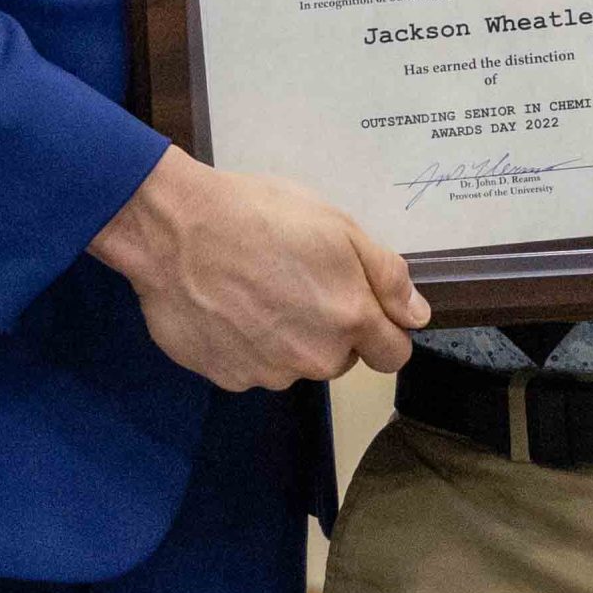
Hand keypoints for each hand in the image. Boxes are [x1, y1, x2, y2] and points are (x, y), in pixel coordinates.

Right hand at [89, 145, 429, 392]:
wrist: (175, 229)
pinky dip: (244, 343)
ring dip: (285, 338)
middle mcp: (313, 358)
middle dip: (329, 328)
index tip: (359, 302)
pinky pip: (250, 367)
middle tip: (296, 280)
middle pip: (340, 359)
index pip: (393, 355)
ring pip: (293, 364)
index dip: (383, 329)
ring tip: (253, 288)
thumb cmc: (260, 213)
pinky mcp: (225, 378)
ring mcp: (266, 374)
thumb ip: (386, 275)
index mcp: (349, 319)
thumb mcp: (337, 225)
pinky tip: (225, 305)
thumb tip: (417, 317)